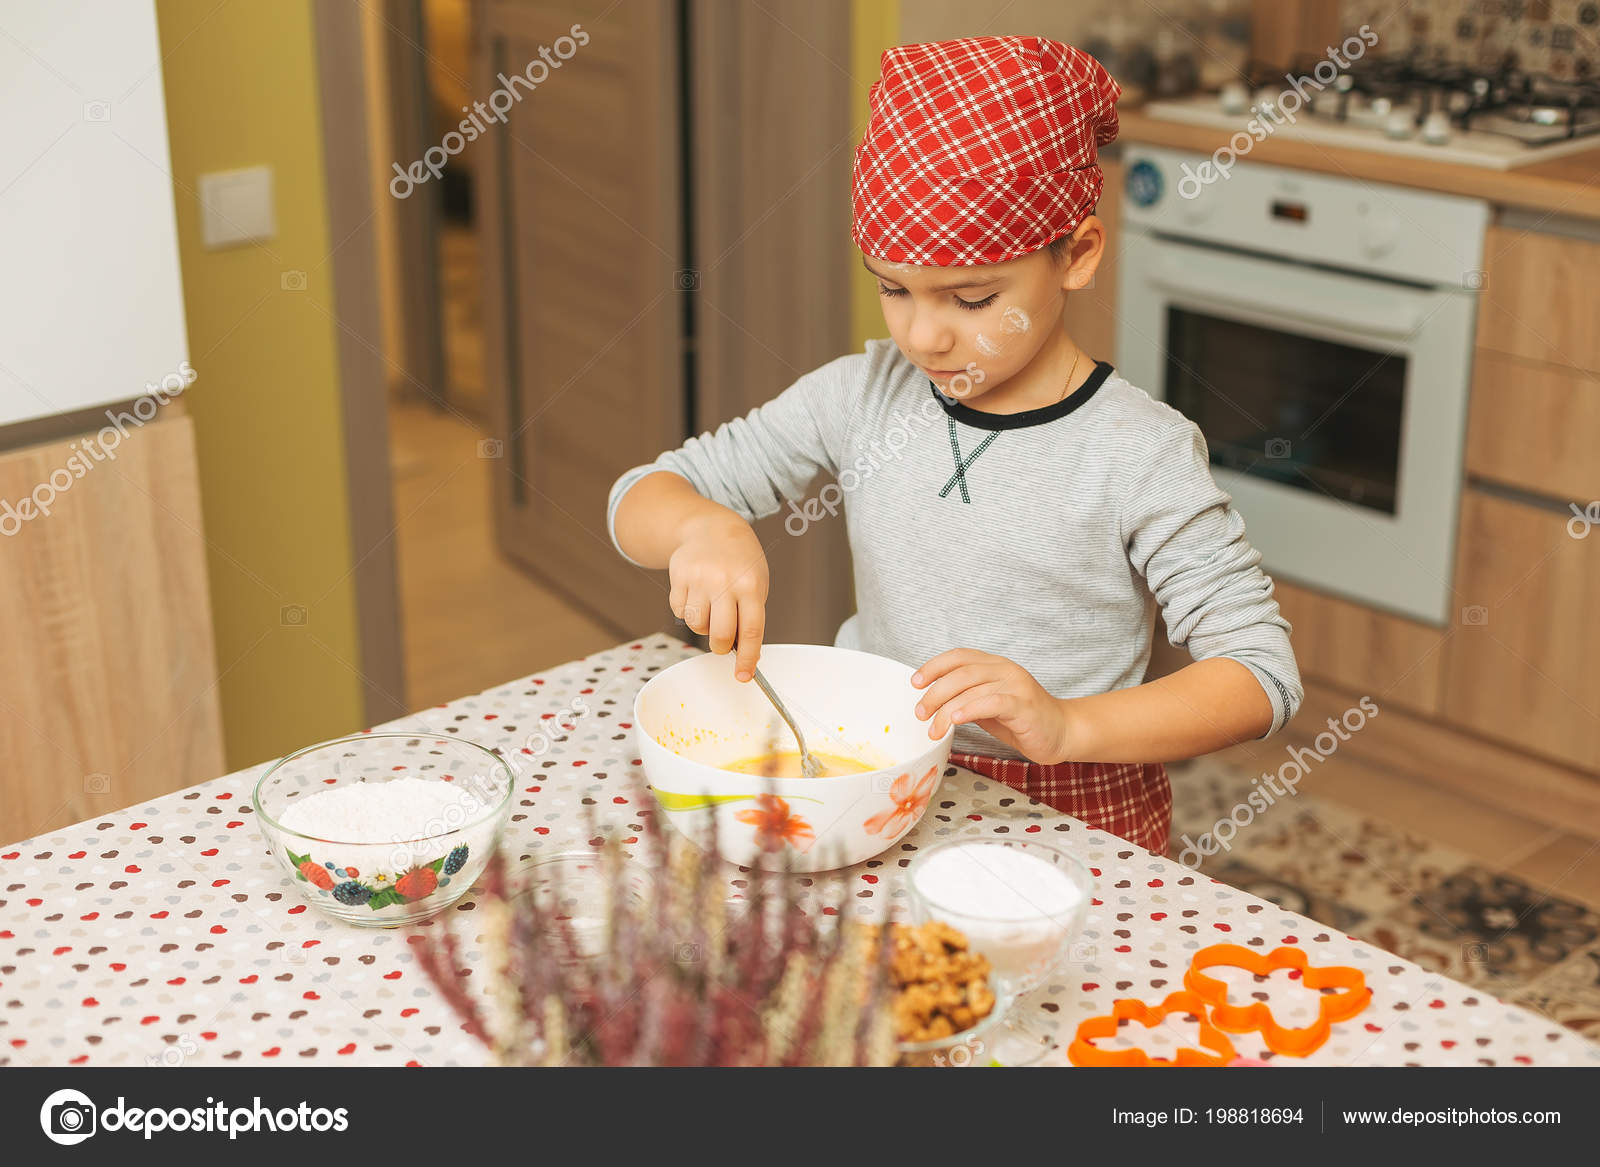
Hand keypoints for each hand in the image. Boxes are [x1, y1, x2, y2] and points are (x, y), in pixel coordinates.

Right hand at [668, 512, 767, 680]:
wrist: (711, 527)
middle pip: (720, 636)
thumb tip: (744, 653)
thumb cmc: (739, 561)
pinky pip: (680, 612)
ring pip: (696, 626)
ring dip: (703, 626)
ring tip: (711, 608)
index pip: (751, 631)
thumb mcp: (756, 582)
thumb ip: (751, 615)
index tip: (744, 677)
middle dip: (721, 646)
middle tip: (723, 641)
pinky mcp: (679, 576)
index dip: (747, 659)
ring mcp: (700, 579)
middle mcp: (725, 582)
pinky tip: (696, 594)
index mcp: (751, 586)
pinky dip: (687, 611)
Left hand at [911, 649, 1070, 763]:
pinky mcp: (1024, 705)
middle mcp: (1005, 670)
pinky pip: (992, 702)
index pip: (959, 656)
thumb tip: (931, 701)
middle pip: (961, 672)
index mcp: (995, 665)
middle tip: (920, 713)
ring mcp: (1016, 686)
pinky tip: (954, 720)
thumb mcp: (988, 706)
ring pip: (972, 688)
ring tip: (932, 728)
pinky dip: (969, 709)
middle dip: (934, 692)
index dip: (934, 666)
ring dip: (946, 708)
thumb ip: (966, 698)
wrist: (1063, 732)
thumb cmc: (1022, 720)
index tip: (915, 683)